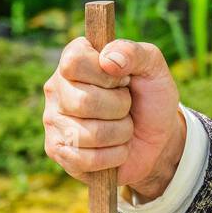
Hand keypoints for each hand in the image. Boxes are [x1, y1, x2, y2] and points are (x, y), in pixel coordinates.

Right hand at [42, 37, 184, 199]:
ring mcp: (53, 120)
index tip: (123, 79)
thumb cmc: (151, 97)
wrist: (158, 138)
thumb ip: (134, 53)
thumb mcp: (153, 68)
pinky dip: (115, 155)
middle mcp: (56, 88)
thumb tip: (108, 59)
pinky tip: (117, 148)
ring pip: (89, 133)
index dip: (106, 75)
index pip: (74, 61)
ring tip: (123, 127)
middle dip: (120, 107)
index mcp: (75, 60)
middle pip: (84, 101)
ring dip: (121, 133)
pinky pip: (87, 159)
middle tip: (127, 106)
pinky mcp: (58, 151)